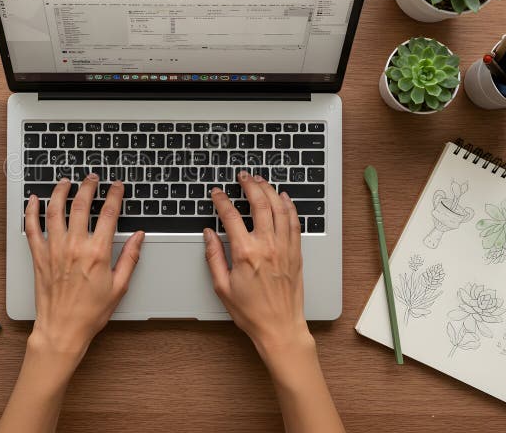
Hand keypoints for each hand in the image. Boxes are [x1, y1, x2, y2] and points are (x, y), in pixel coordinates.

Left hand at [24, 175, 144, 356]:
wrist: (62, 329)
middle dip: (88, 186)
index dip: (115, 195)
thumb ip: (131, 257)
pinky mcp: (39, 256)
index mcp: (97, 252)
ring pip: (55, 210)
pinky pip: (31, 228)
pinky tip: (33, 200)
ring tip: (65, 181)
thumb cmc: (90, 312)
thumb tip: (139, 237)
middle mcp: (74, 246)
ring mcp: (54, 249)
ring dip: (60, 191)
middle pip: (81, 205)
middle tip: (92, 178)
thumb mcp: (119, 286)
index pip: (109, 213)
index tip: (117, 187)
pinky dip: (30, 211)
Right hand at [203, 171, 312, 357]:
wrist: (280, 327)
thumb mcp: (222, 286)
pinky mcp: (296, 252)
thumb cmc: (251, 312)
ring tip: (260, 181)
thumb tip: (209, 234)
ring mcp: (284, 247)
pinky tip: (283, 198)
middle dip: (249, 185)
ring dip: (269, 190)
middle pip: (259, 203)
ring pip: (279, 208)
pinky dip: (289, 206)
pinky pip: (294, 222)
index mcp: (245, 253)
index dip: (221, 200)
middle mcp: (267, 245)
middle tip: (243, 176)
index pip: (230, 216)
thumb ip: (213, 256)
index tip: (217, 193)